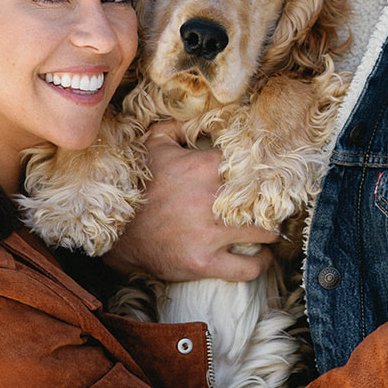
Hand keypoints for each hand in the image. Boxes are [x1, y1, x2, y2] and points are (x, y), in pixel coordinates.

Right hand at [102, 122, 278, 281]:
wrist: (114, 229)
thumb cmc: (137, 185)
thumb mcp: (152, 145)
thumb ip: (177, 126)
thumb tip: (194, 119)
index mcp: (205, 166)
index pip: (254, 164)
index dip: (265, 170)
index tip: (269, 176)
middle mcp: (212, 199)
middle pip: (265, 198)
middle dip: (273, 202)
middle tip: (274, 205)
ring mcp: (209, 233)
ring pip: (264, 232)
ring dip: (271, 231)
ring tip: (270, 230)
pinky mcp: (203, 262)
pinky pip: (246, 268)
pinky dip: (259, 263)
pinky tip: (261, 257)